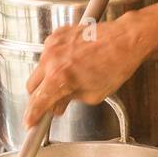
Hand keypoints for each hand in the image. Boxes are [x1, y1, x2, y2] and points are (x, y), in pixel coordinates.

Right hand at [23, 14, 150, 126]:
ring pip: (39, 68)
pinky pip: (49, 52)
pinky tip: (72, 63)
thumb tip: (59, 104)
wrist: (126, 39)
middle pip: (32, 85)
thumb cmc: (117, 64)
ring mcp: (53, 45)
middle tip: (54, 102)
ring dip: (48, 77)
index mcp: (60, 77)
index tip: (30, 122)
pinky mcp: (58, 34)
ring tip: (70, 79)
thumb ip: (70, 101)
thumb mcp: (94, 94)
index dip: (33, 115)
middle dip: (40, 96)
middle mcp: (52, 59)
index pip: (38, 102)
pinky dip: (55, 60)